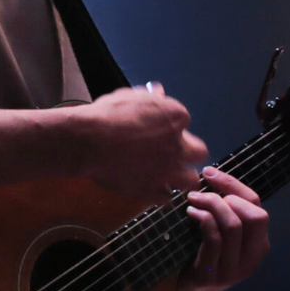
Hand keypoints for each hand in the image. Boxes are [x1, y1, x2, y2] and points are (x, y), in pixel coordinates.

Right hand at [73, 83, 207, 201]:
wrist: (89, 141)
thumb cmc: (107, 114)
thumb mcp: (128, 97)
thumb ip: (148, 98)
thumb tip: (158, 92)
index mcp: (174, 117)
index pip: (184, 120)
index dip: (172, 125)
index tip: (160, 127)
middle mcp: (178, 145)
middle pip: (200, 152)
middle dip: (189, 152)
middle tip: (174, 152)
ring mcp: (167, 170)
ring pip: (191, 180)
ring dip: (181, 176)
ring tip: (168, 174)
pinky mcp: (153, 190)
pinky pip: (166, 197)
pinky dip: (158, 192)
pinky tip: (148, 186)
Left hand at [177, 167, 269, 290]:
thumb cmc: (201, 253)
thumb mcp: (221, 233)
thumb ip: (226, 212)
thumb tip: (212, 175)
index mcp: (258, 245)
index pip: (258, 207)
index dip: (234, 185)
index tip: (210, 172)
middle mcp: (252, 259)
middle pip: (255, 216)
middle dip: (227, 195)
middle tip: (203, 192)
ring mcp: (234, 270)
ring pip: (233, 226)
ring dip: (211, 205)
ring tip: (192, 199)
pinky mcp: (213, 275)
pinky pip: (214, 239)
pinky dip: (203, 219)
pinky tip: (191, 213)